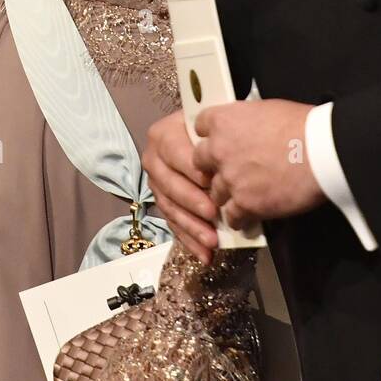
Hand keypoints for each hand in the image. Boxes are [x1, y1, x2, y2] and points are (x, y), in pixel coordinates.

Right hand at [142, 109, 219, 264]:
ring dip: (192, 227)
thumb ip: (215, 135)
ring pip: (171, 209)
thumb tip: (226, 154)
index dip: (191, 168)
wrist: (202, 139)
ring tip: (212, 242)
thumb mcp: (213, 124)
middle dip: (192, 202)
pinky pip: (174, 226)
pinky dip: (190, 241)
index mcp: (162, 135)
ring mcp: (156, 185)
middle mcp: (153, 160)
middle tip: (213, 214)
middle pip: (170, 184)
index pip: (174, 152)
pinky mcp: (163, 205)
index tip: (210, 182)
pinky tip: (206, 255)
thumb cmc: (213, 131)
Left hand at [194, 100, 324, 229]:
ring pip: (214, 192)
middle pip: (199, 162)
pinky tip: (250, 214)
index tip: (218, 140)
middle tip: (229, 170)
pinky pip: (231, 216)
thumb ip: (245, 120)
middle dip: (212, 167)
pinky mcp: (245, 204)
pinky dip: (240, 217)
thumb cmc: (301, 124)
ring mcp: (230, 178)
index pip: (200, 126)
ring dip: (227, 193)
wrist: (320, 151)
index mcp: (223, 120)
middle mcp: (219, 149)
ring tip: (243, 194)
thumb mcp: (265, 109)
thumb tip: (246, 128)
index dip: (209, 134)